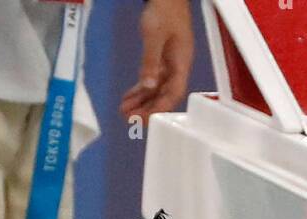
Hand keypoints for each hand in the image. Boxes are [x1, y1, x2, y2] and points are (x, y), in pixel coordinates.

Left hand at [119, 0, 194, 123]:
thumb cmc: (165, 10)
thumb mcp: (155, 35)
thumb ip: (151, 61)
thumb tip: (148, 86)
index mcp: (181, 63)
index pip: (173, 93)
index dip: (160, 108)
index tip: (144, 118)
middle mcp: (177, 68)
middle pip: (163, 95)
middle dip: (147, 109)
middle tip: (129, 119)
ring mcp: (169, 65)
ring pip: (155, 90)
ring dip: (141, 102)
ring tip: (124, 112)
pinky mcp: (160, 60)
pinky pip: (150, 80)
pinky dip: (139, 90)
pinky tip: (128, 98)